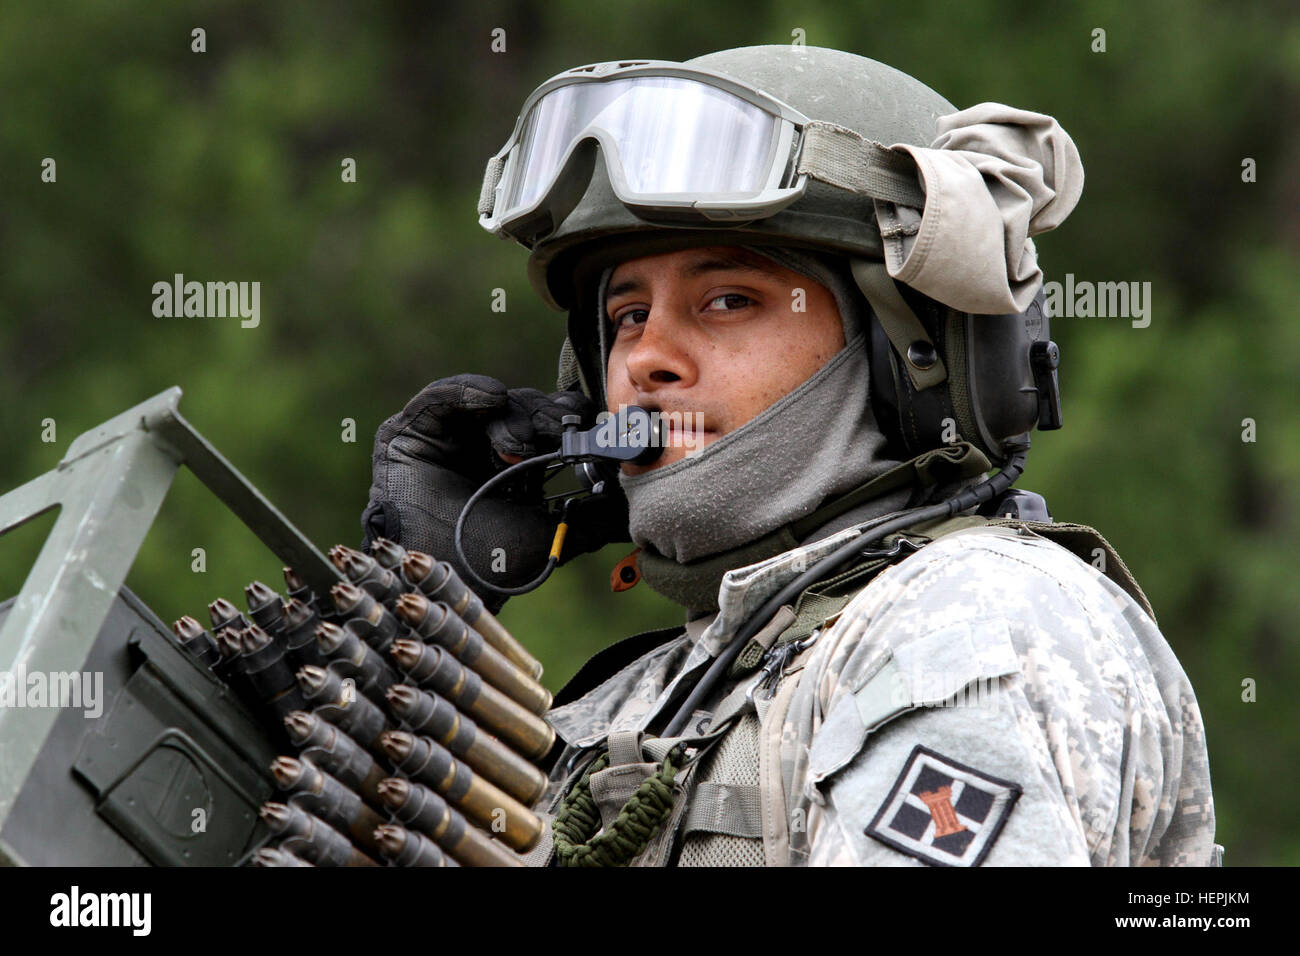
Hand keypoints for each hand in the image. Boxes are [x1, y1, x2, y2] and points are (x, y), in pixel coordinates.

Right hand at [361, 374, 626, 610]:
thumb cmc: (496, 564)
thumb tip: (641, 507)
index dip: (573, 421)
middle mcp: (487, 445)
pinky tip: (490, 398)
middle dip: (547, 418)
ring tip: (517, 445)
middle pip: (528, 408)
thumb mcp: (558, 533)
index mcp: (522, 465)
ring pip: (494, 403)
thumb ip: (597, 516)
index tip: (595, 427)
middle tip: (559, 432)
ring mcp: (453, 436)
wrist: (446, 580)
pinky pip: (443, 398)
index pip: (554, 425)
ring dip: (513, 416)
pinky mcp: (415, 430)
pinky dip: (466, 392)